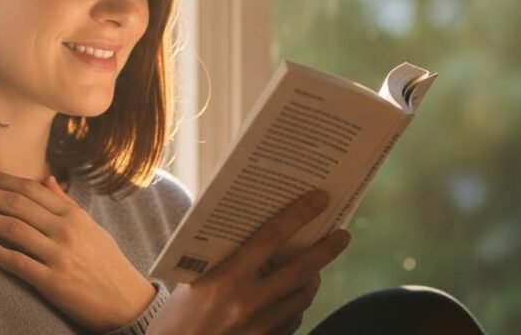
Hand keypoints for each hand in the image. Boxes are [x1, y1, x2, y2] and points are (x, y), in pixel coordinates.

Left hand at [0, 170, 156, 331]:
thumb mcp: (90, 227)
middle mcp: (65, 229)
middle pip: (15, 203)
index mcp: (73, 214)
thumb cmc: (106, 263)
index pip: (29, 188)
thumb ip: (65, 203)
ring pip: (11, 228)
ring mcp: (59, 254)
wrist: (125, 300)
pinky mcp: (52, 281)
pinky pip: (15, 261)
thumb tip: (46, 179)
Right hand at [148, 189, 350, 334]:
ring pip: (303, 296)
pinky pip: (293, 320)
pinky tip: (293, 296)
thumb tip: (258, 233)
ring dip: (313, 277)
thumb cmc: (178, 315)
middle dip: (326, 249)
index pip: (270, 237)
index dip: (298, 215)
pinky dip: (297, 304)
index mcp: (226, 278)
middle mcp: (247, 302)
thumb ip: (226, 259)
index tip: (319, 198)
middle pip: (301, 269)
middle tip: (343, 234)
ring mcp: (260, 327)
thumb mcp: (195, 280)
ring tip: (316, 265)